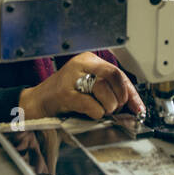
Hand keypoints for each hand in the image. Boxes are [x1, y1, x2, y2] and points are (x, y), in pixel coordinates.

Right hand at [18, 52, 144, 121]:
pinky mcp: (63, 93)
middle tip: (116, 109)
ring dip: (108, 106)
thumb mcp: (88, 88)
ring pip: (103, 88)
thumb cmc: (63, 98)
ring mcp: (70, 77)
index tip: (138, 107)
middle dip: (120, 97)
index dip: (131, 92)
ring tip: (102, 111)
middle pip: (114, 76)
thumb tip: (133, 105)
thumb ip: (108, 91)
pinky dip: (95, 112)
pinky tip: (92, 113)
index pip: (118, 73)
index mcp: (88, 61)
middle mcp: (80, 65)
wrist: (35, 104)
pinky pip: (89, 103)